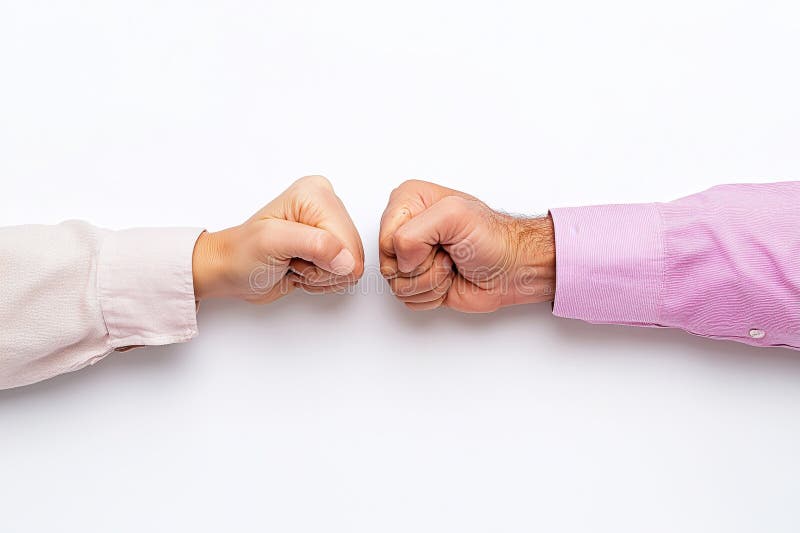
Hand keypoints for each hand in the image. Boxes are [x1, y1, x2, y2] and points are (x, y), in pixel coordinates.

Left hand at [192, 175, 363, 303]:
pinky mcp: (331, 247)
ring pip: (350, 267)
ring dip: (320, 275)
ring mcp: (330, 227)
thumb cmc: (242, 254)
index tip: (292, 254)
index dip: (322, 259)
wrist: (229, 270)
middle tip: (292, 259)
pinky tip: (300, 268)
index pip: (346, 241)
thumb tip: (347, 259)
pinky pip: (344, 274)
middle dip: (321, 268)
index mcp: (316, 194)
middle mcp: (328, 206)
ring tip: (293, 262)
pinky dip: (321, 280)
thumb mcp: (272, 242)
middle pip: (352, 254)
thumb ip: (315, 245)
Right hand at [379, 180, 554, 311]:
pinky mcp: (418, 282)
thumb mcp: (454, 216)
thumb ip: (414, 232)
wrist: (514, 268)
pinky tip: (449, 279)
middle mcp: (405, 227)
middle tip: (447, 254)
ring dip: (431, 282)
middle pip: (388, 264)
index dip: (411, 249)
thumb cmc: (492, 238)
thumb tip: (402, 261)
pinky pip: (407, 299)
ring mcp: (410, 257)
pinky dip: (433, 295)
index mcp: (408, 202)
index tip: (439, 241)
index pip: (386, 238)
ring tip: (451, 266)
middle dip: (423, 267)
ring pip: (396, 285)